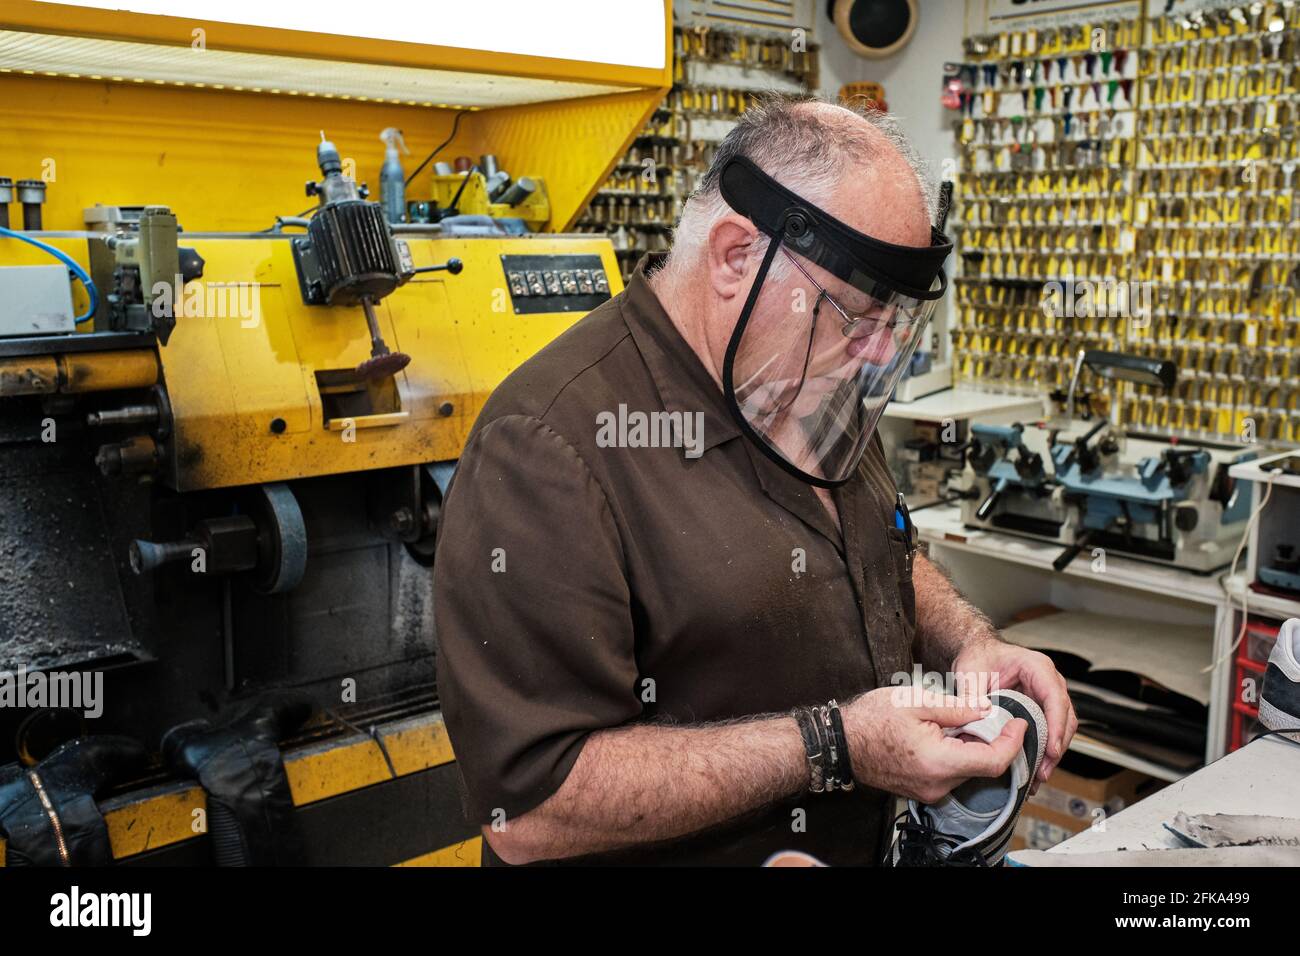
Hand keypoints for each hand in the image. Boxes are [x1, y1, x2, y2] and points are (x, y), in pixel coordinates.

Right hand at [842, 687, 1026, 803]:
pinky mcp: (923, 791)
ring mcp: (929, 792)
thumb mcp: (918, 701)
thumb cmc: (872, 719)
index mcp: (939, 762)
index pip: (994, 761)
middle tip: (985, 715)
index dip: (1013, 743)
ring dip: (971, 748)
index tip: (1019, 724)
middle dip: (991, 741)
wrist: (841, 742)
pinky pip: (951, 775)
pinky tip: (943, 736)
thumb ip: (958, 708)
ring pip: (967, 771)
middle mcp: (937, 785)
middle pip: (983, 767)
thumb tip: (987, 709)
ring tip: (957, 722)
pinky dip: (956, 755)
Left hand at [950, 636, 1076, 789]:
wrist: (978, 653)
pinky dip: (1044, 750)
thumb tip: (979, 719)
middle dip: (1057, 746)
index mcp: (1036, 667)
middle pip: (1065, 716)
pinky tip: (1035, 767)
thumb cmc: (979, 657)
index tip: (1052, 749)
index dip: (1056, 725)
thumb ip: (972, 697)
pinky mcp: (1042, 709)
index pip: (1055, 697)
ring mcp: (1047, 696)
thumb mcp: (971, 674)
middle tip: (1043, 770)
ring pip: (1062, 727)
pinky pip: (1050, 731)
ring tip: (1039, 775)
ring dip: (1052, 752)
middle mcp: (1048, 681)